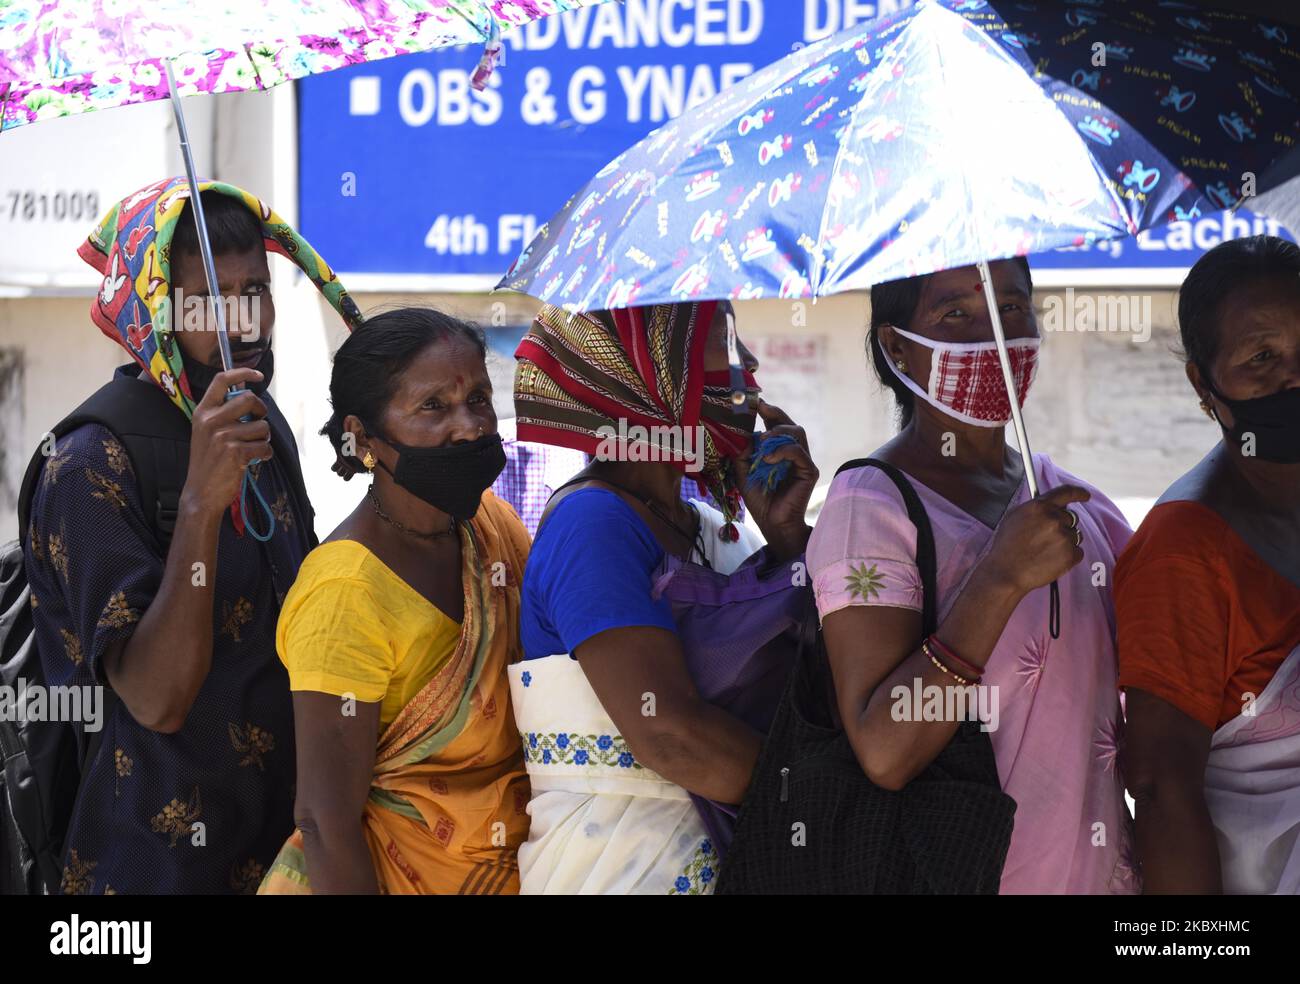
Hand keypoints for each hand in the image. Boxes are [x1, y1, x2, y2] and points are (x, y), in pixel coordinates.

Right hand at [183, 368, 271, 514]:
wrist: (200, 493)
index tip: (258, 375)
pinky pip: (264, 446)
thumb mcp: (206, 432)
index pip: (221, 381)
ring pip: (262, 427)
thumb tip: (249, 398)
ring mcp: (223, 436)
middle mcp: (211, 420)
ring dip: (263, 439)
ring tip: (251, 449)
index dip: (242, 372)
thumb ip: (222, 414)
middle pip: (249, 399)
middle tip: (258, 424)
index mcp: (202, 412)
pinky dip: (264, 454)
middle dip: (261, 411)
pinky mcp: (235, 452)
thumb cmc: (208, 463)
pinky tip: (253, 460)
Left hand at [732, 400, 818, 561]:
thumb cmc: (759, 499)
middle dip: (775, 413)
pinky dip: (782, 450)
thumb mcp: (743, 472)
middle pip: (790, 424)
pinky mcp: (809, 471)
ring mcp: (803, 461)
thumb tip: (742, 433)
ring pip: (797, 433)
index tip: (754, 402)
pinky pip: (798, 452)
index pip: (777, 425)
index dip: (768, 412)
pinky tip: (768, 458)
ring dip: (778, 432)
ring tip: (763, 440)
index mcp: (779, 451)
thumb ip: (743, 453)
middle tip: (760, 408)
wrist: (771, 523)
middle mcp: (793, 453)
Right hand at [981, 484, 1090, 594]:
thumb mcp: (1014, 517)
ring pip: (1075, 535)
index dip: (1078, 493)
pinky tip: (1051, 561)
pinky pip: (1078, 552)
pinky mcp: (1070, 554)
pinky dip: (1068, 557)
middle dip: (1063, 527)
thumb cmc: (1006, 547)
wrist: (1005, 572)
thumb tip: (1049, 505)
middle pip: (1071, 518)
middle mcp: (1054, 518)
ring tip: (1045, 552)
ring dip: (1065, 542)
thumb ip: (1035, 508)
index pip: (1066, 492)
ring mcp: (1064, 537)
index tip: (1085, 495)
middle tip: (1047, 540)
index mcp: (1039, 506)